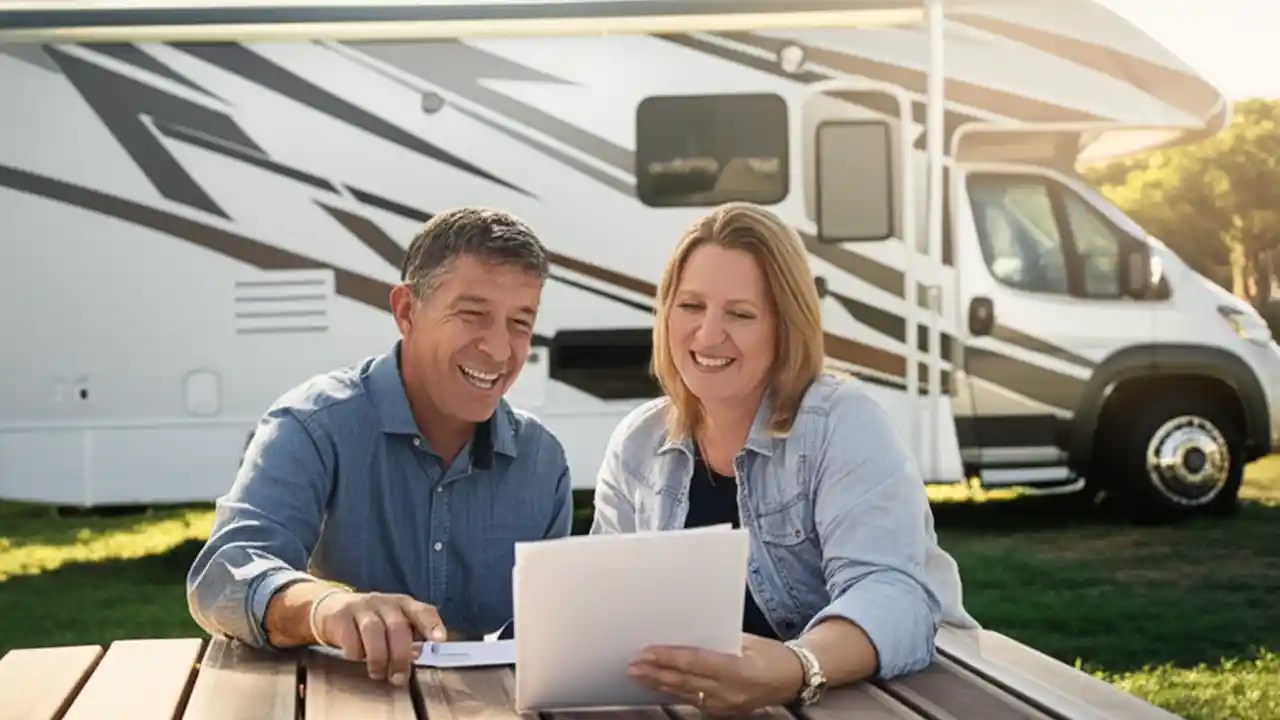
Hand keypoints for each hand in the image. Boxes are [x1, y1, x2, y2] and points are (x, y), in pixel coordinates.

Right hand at [313, 591, 446, 686]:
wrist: (330, 608)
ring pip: (374, 631)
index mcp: (403, 604)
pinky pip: (351, 637)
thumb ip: (407, 638)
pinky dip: (356, 653)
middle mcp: (384, 601)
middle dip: (400, 656)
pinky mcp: (340, 615)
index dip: (432, 625)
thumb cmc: (370, 620)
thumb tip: (416, 655)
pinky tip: (358, 658)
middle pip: (398, 627)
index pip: (422, 611)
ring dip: (378, 658)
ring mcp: (361, 606)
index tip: (440, 640)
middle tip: (398, 677)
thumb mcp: (392, 623)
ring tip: (378, 673)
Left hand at [628, 634, 804, 715]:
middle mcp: (728, 691)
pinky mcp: (723, 711)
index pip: (694, 662)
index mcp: (737, 670)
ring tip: (639, 675)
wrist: (793, 679)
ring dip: (659, 684)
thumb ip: (718, 639)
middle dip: (655, 673)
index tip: (647, 652)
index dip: (668, 657)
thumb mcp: (747, 640)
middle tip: (633, 665)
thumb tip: (686, 632)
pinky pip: (693, 700)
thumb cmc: (773, 654)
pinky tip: (660, 685)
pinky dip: (674, 691)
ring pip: (684, 693)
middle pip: (684, 681)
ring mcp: (725, 705)